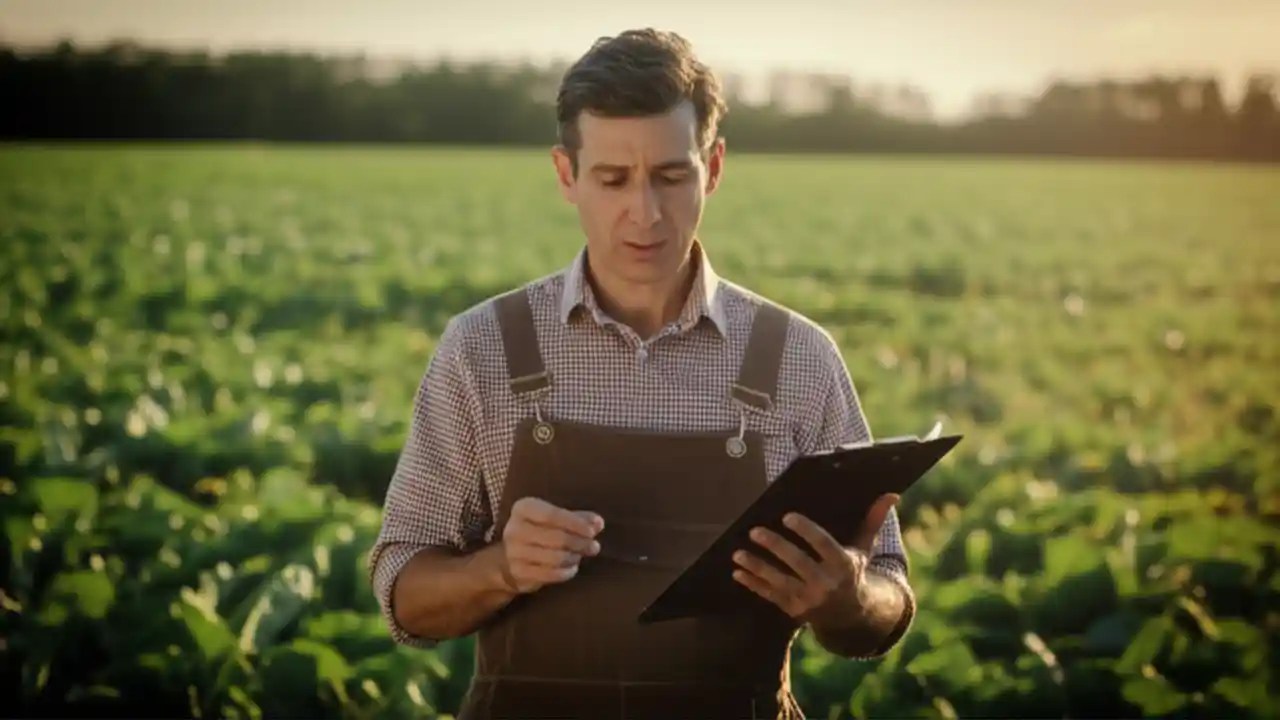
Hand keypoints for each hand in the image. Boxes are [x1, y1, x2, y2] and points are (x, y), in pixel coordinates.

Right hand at [498, 497, 603, 593]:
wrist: (509, 558)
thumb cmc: (539, 531)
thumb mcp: (556, 518)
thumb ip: (579, 518)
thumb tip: (598, 523)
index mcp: (523, 508)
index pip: (552, 515)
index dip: (574, 524)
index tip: (592, 531)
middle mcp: (515, 529)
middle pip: (556, 537)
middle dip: (580, 543)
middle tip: (593, 547)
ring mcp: (514, 552)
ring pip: (555, 558)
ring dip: (574, 557)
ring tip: (580, 555)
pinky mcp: (518, 572)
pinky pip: (551, 574)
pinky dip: (567, 572)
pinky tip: (572, 567)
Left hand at [731, 493, 899, 624]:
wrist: (851, 614)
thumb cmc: (853, 571)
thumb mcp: (864, 548)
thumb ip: (872, 521)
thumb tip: (891, 495)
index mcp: (843, 565)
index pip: (823, 546)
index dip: (806, 531)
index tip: (788, 516)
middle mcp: (827, 584)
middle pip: (797, 563)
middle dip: (775, 547)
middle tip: (755, 531)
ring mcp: (809, 600)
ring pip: (779, 581)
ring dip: (757, 567)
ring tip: (738, 553)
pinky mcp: (794, 610)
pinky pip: (770, 596)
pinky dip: (753, 584)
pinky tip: (738, 572)